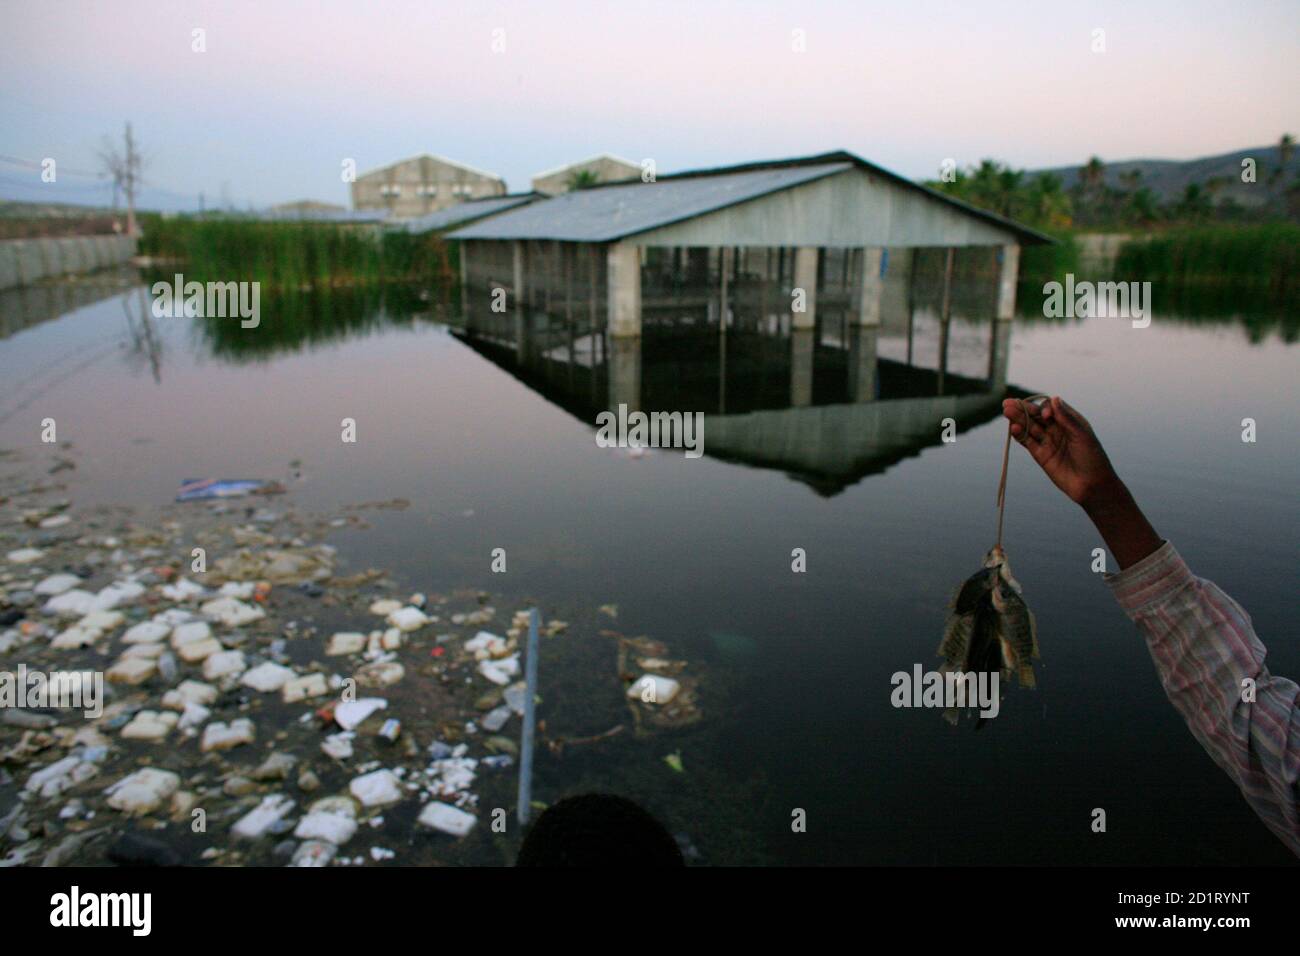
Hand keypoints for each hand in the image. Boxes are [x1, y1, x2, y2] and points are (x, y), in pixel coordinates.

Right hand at [1002, 396, 1118, 508]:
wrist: (1092, 486)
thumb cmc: (1092, 458)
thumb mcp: (1081, 435)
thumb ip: (1066, 418)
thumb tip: (1054, 398)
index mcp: (1070, 421)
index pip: (1051, 408)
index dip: (1044, 409)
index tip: (1046, 417)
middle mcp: (1057, 430)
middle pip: (1037, 416)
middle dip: (1023, 409)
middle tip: (1007, 403)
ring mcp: (1048, 442)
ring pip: (1030, 428)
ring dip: (1018, 419)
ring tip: (1006, 411)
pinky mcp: (1040, 456)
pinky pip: (1028, 443)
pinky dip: (1020, 435)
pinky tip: (1013, 428)